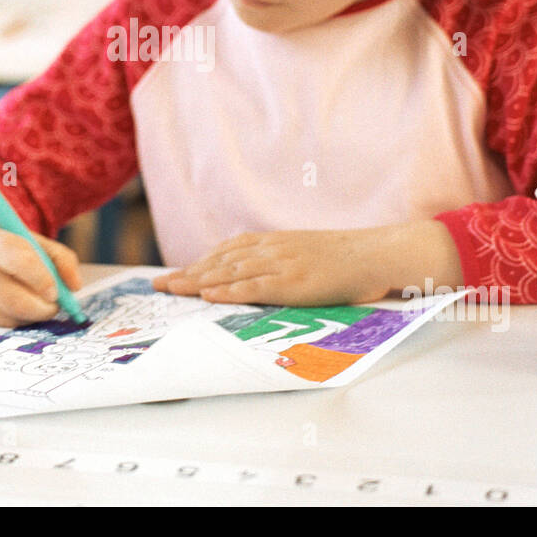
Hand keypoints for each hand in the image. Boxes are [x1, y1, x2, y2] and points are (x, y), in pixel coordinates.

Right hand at [0, 205, 82, 325]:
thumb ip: (62, 259)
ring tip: (33, 302)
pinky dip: (12, 319)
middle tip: (54, 307)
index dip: (41, 279)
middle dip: (43, 309)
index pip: (19, 261)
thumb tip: (75, 287)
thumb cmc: (7, 246)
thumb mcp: (33, 240)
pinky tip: (9, 304)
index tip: (55, 292)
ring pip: (8, 318)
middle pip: (14, 301)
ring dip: (30, 316)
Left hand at [152, 220, 462, 306]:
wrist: (378, 253)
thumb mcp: (311, 253)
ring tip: (171, 289)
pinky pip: (254, 286)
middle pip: (221, 260)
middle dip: (187, 273)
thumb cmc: (350, 259)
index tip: (176, 272)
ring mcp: (283, 264)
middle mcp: (273, 249)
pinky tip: (208, 295)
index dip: (200, 262)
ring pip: (230, 271)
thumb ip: (286, 261)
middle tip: (158, 284)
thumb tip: (265, 276)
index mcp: (277, 241)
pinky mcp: (293, 282)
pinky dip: (228, 290)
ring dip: (197, 281)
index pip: (229, 250)